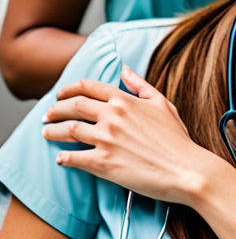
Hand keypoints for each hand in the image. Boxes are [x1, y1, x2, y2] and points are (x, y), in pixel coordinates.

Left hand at [41, 66, 215, 204]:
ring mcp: (106, 139)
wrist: (185, 168)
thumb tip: (124, 70)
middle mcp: (113, 116)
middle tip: (47, 115)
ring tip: (47, 133)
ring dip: (53, 132)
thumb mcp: (162, 104)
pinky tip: (61, 158)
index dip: (69, 89)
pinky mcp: (103, 163)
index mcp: (126, 100)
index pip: (88, 87)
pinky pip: (73, 158)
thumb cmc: (176, 138)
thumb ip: (140, 85)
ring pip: (68, 130)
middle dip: (55, 110)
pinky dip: (63, 158)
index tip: (59, 95)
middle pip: (72, 107)